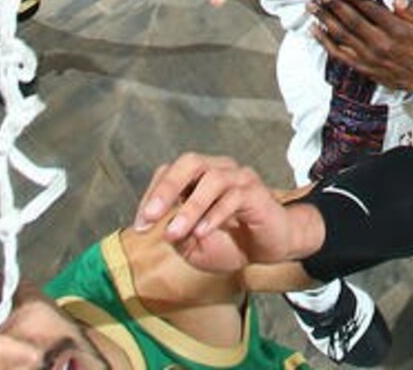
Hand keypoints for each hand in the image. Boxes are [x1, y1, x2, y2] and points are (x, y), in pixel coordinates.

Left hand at [132, 151, 316, 273]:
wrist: (271, 249)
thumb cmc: (232, 243)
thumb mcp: (195, 247)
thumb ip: (178, 235)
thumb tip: (162, 227)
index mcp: (199, 178)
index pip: (170, 172)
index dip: (152, 195)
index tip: (140, 225)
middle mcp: (218, 169)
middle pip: (189, 162)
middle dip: (166, 188)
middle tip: (150, 217)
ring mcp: (239, 178)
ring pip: (212, 179)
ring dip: (190, 208)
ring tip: (174, 234)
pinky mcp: (255, 193)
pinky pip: (234, 197)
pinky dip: (215, 215)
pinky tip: (202, 233)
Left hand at [312, 0, 412, 93]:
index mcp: (396, 30)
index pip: (369, 8)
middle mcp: (380, 44)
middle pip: (351, 21)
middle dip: (333, 5)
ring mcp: (370, 57)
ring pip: (342, 36)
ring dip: (325, 20)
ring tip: (312, 7)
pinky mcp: (364, 68)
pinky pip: (339, 55)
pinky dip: (325, 43)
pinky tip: (315, 31)